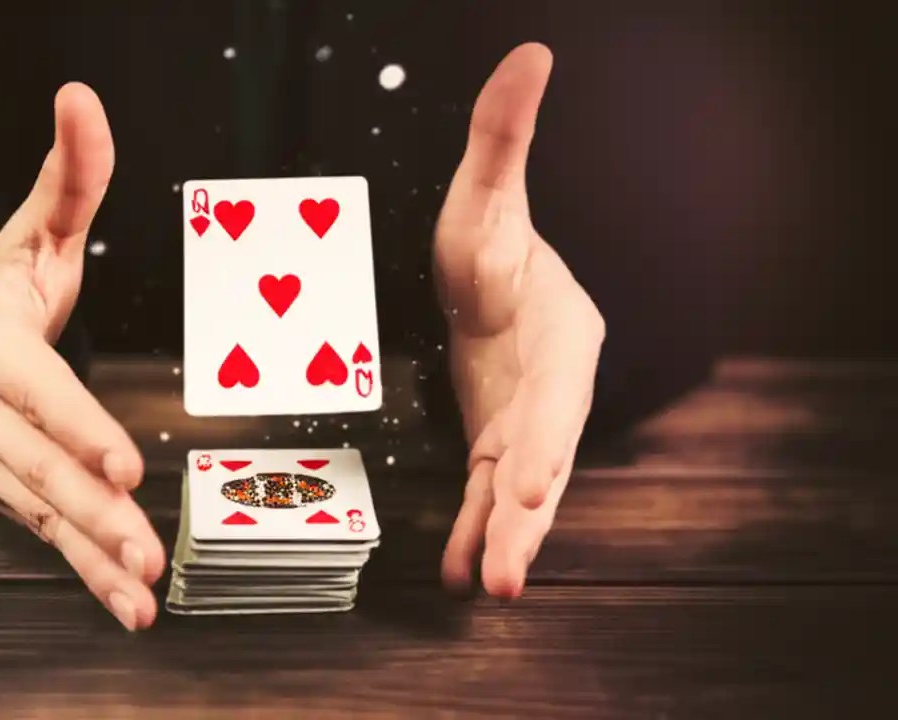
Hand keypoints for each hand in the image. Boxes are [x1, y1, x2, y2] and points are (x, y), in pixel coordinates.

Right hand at [0, 83, 163, 629]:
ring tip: (143, 593)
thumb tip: (82, 95)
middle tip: (146, 547)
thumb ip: (68, 175)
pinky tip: (129, 607)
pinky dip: (85, 574)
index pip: (32, 389)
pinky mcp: (5, 491)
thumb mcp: (33, 227)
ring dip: (91, 557)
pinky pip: (44, 535)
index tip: (124, 466)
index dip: (74, 427)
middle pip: (36, 465)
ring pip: (40, 511)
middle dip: (91, 510)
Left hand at [434, 44, 605, 597]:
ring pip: (519, 491)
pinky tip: (455, 571)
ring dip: (504, 541)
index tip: (531, 485)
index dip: (547, 441)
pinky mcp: (498, 442)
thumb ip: (505, 135)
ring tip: (485, 590)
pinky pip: (489, 493)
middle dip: (529, 519)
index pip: (559, 396)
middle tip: (509, 580)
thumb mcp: (487, 190)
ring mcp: (527, 423)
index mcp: (564, 335)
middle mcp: (555, 391)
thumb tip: (531, 52)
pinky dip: (476, 529)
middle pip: (546, 460)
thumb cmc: (497, 237)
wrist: (498, 278)